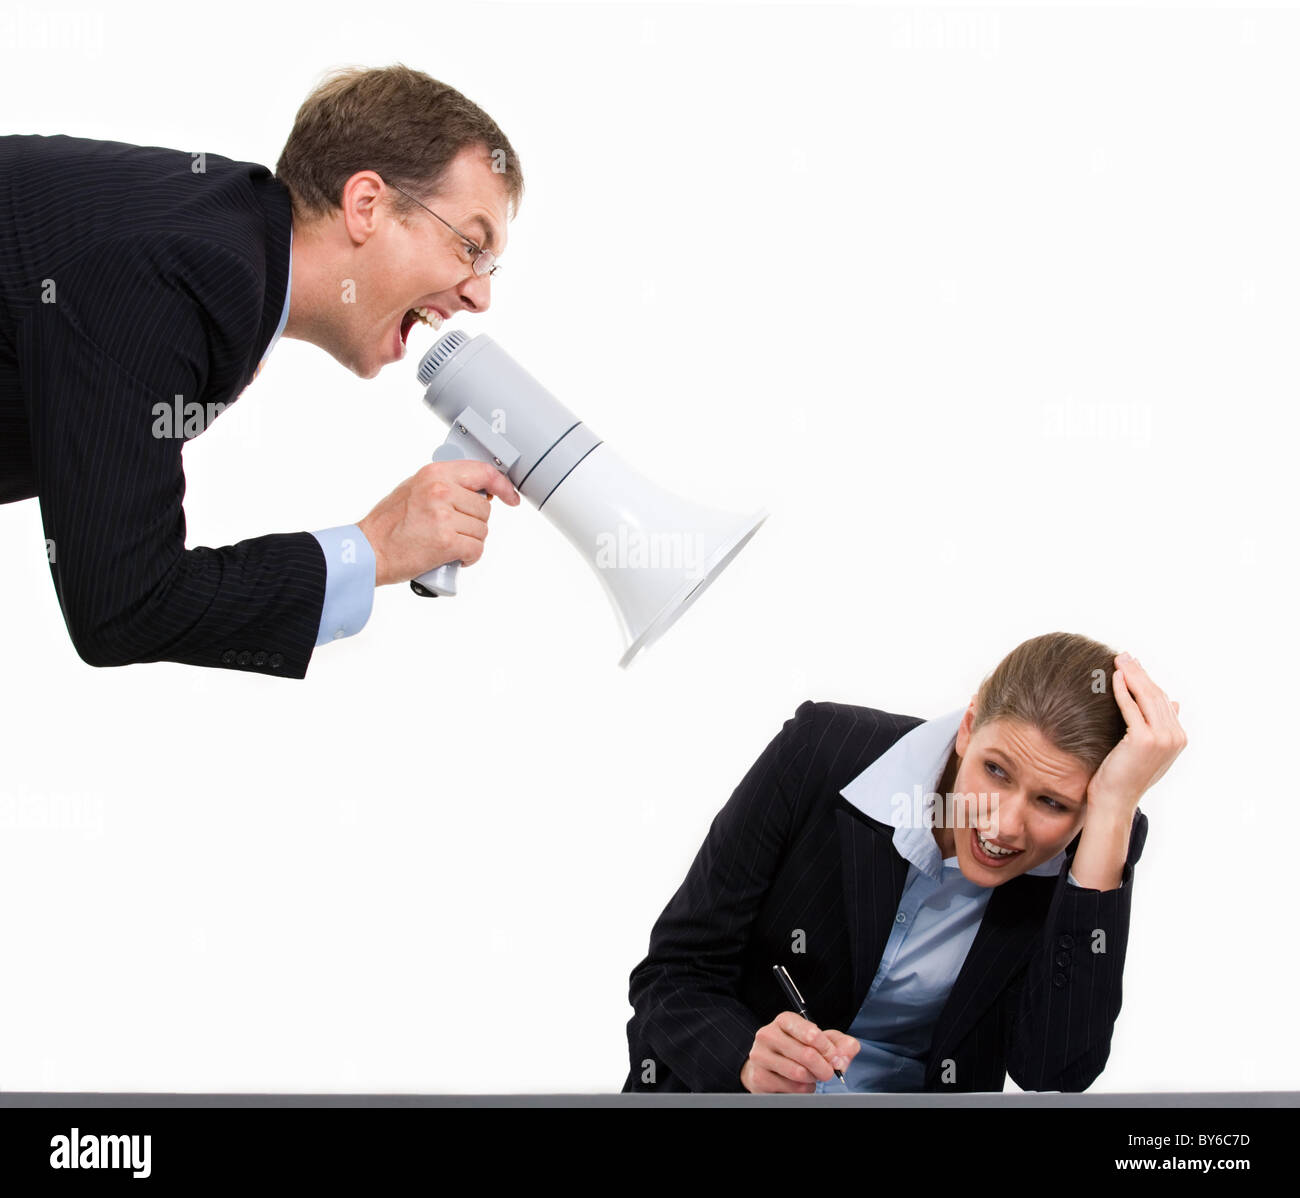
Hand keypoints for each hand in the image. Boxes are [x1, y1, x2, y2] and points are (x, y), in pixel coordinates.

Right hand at [357, 460, 519, 586]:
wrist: (369, 551)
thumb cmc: (388, 524)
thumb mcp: (414, 489)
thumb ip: (445, 485)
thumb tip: (479, 491)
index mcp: (434, 474)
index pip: (483, 472)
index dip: (502, 485)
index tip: (510, 497)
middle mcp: (441, 491)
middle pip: (484, 508)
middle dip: (472, 523)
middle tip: (450, 530)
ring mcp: (444, 516)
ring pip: (482, 531)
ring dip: (469, 542)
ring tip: (446, 543)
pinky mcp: (447, 541)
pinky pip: (476, 550)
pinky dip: (468, 558)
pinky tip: (452, 557)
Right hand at [740, 1012, 858, 1093]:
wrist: (770, 1066)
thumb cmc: (799, 1050)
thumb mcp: (822, 1041)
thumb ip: (840, 1044)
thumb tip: (842, 1058)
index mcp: (785, 1020)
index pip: (812, 1033)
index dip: (829, 1049)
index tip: (835, 1058)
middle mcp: (768, 1034)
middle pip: (807, 1055)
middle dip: (824, 1068)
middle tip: (828, 1072)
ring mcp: (760, 1056)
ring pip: (799, 1073)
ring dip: (812, 1079)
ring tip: (811, 1075)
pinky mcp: (759, 1077)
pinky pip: (791, 1089)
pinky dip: (802, 1089)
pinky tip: (798, 1083)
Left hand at [1086, 652, 1186, 815]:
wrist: (1114, 800)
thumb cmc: (1124, 775)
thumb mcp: (1149, 749)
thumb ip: (1162, 726)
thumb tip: (1175, 702)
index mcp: (1178, 738)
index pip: (1163, 700)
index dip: (1147, 680)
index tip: (1134, 665)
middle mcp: (1175, 737)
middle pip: (1156, 696)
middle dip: (1139, 673)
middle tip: (1125, 655)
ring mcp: (1162, 738)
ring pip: (1146, 698)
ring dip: (1132, 675)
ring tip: (1118, 660)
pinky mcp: (1144, 739)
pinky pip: (1131, 708)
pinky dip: (1123, 690)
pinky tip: (1115, 677)